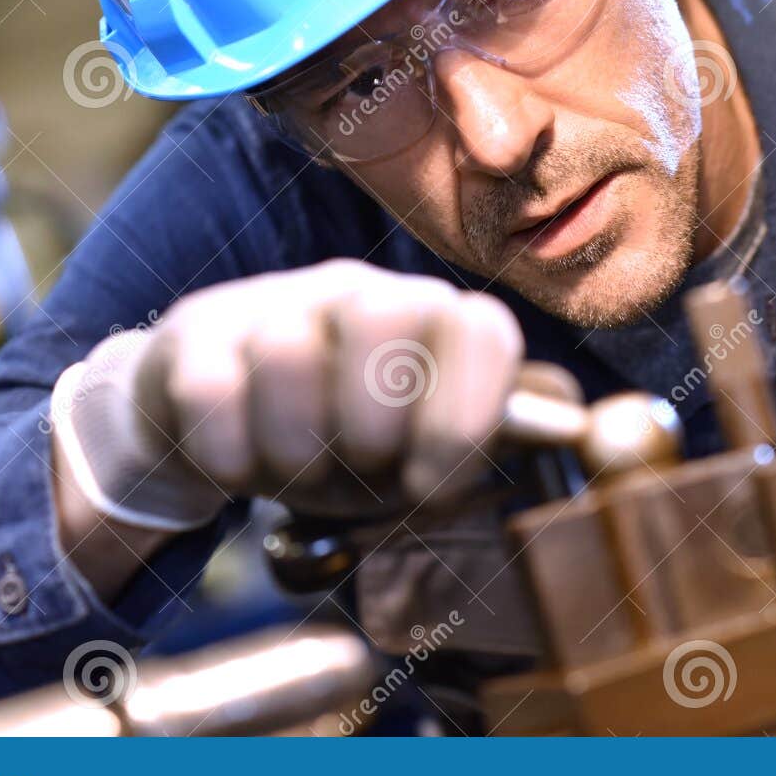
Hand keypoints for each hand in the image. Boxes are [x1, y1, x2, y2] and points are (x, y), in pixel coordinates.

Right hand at [50, 260, 523, 535]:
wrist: (209, 427)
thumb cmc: (334, 440)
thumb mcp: (410, 452)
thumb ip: (481, 438)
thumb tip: (577, 428)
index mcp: (429, 319)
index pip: (484, 330)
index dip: (465, 420)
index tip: (430, 484)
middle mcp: (360, 291)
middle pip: (388, 324)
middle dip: (371, 432)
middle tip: (351, 467)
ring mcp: (276, 302)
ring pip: (291, 352)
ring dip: (294, 450)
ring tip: (293, 466)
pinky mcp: (197, 333)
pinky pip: (214, 392)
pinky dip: (228, 456)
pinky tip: (235, 461)